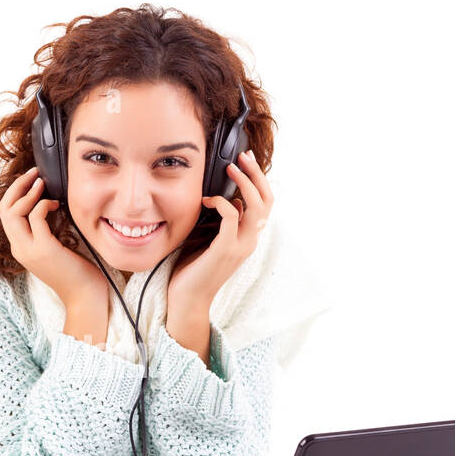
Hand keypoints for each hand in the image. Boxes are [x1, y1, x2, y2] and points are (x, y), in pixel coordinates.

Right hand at [0, 167, 108, 311]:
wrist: (84, 296)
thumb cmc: (76, 271)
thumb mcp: (55, 247)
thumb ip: (46, 230)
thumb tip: (48, 203)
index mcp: (21, 247)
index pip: (5, 214)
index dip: (15, 194)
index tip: (30, 181)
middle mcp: (20, 248)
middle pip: (4, 209)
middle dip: (17, 186)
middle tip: (33, 174)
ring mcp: (30, 250)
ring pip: (13, 212)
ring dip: (27, 192)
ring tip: (41, 182)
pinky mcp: (44, 249)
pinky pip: (35, 217)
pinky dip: (42, 204)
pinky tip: (54, 203)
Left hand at [168, 149, 274, 313]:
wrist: (188, 299)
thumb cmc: (195, 270)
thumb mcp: (214, 240)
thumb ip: (227, 223)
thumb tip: (233, 202)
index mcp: (249, 238)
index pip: (266, 204)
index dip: (259, 180)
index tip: (245, 161)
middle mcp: (250, 241)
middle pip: (266, 200)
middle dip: (256, 174)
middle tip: (243, 156)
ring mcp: (240, 246)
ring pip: (255, 205)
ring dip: (244, 182)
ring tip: (230, 168)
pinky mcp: (225, 248)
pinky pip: (232, 216)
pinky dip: (221, 202)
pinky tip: (207, 200)